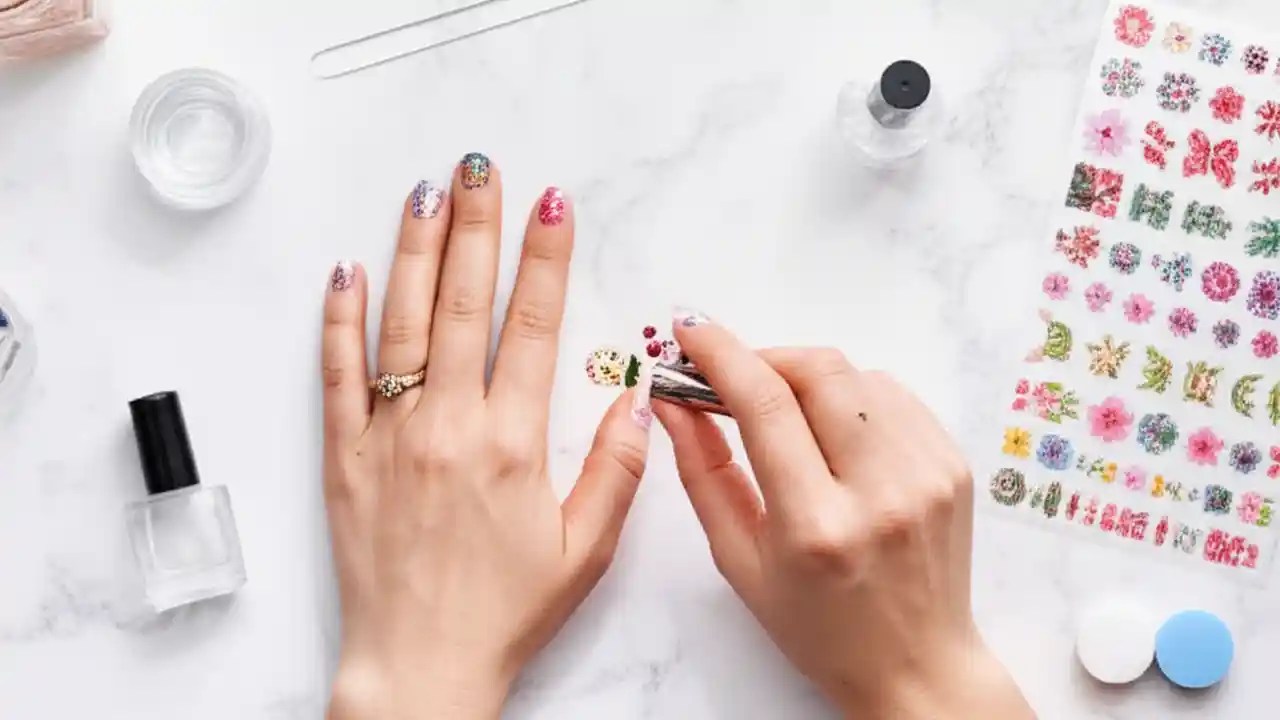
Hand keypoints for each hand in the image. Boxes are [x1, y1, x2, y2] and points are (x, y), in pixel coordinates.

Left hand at [320, 157, 652, 719]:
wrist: (420, 666)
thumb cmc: (503, 613)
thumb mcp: (585, 551)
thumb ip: (616, 473)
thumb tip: (638, 403)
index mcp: (511, 444)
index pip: (532, 326)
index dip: (544, 259)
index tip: (551, 205)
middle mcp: (448, 426)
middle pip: (464, 304)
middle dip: (477, 228)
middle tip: (482, 170)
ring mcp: (390, 437)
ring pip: (403, 324)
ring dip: (416, 252)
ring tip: (426, 195)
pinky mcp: (346, 457)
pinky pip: (339, 375)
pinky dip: (342, 321)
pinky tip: (349, 272)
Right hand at [654, 312, 1032, 718]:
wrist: (917, 666)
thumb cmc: (818, 626)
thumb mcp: (740, 562)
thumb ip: (703, 474)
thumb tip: (674, 401)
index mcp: (816, 526)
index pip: (764, 405)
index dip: (720, 354)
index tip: (689, 331)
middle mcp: (880, 492)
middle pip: (818, 371)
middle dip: (764, 358)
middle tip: (731, 378)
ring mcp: (927, 474)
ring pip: (857, 375)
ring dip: (808, 378)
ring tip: (785, 414)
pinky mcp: (954, 465)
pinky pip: (894, 396)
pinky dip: (853, 397)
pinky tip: (835, 433)